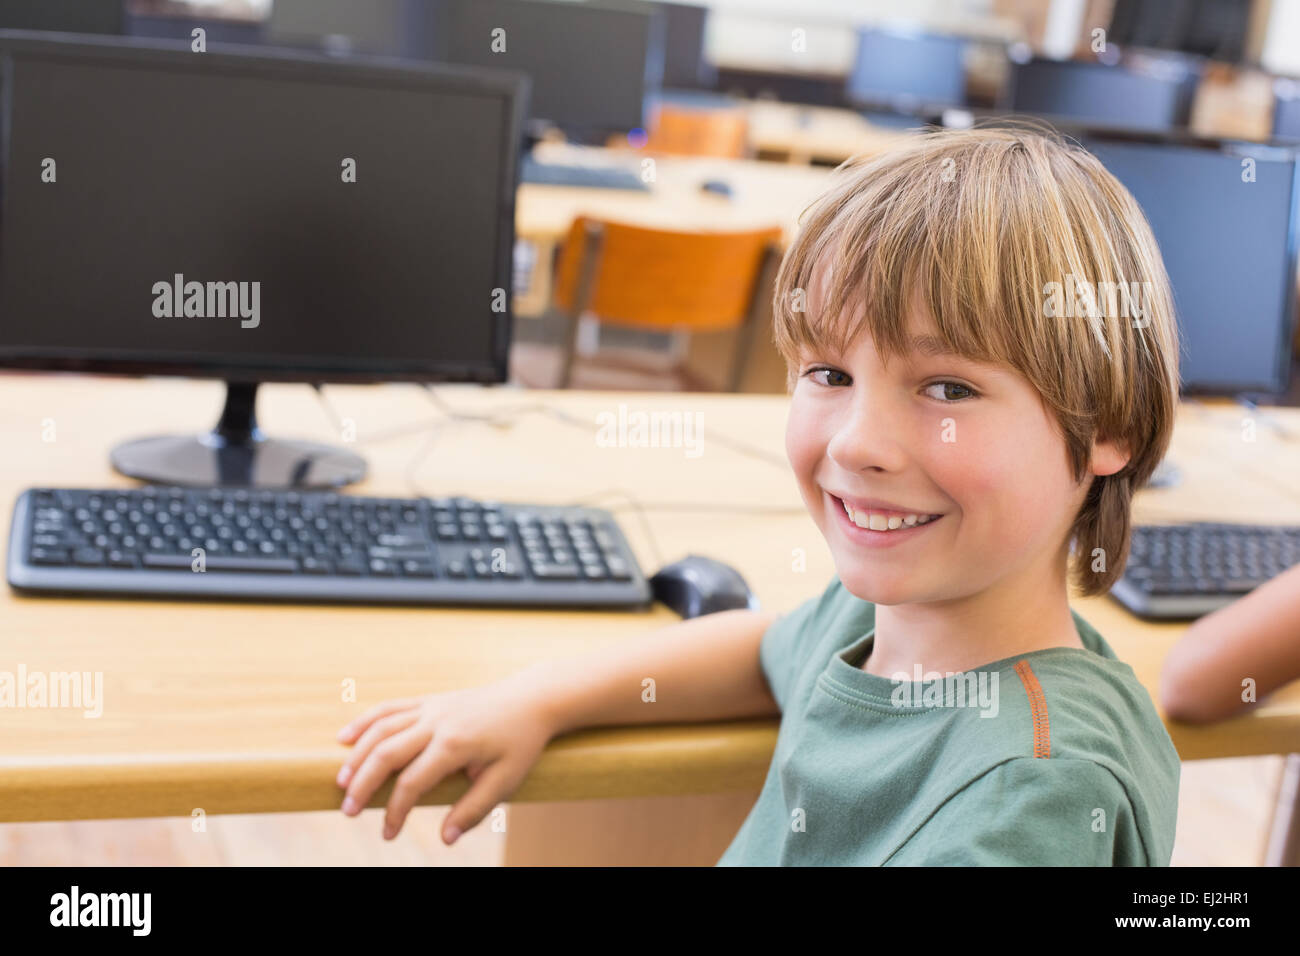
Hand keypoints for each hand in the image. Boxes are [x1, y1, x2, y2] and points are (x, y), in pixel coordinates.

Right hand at [335, 669, 556, 842]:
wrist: (530, 700)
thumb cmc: (519, 744)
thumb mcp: (505, 781)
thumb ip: (473, 810)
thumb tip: (445, 839)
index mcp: (455, 745)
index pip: (413, 782)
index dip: (395, 811)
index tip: (387, 834)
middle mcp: (437, 722)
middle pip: (387, 752)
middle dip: (363, 783)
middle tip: (346, 810)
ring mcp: (431, 707)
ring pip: (382, 727)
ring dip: (357, 754)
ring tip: (340, 782)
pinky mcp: (429, 700)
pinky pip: (390, 708)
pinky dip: (365, 721)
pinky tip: (344, 738)